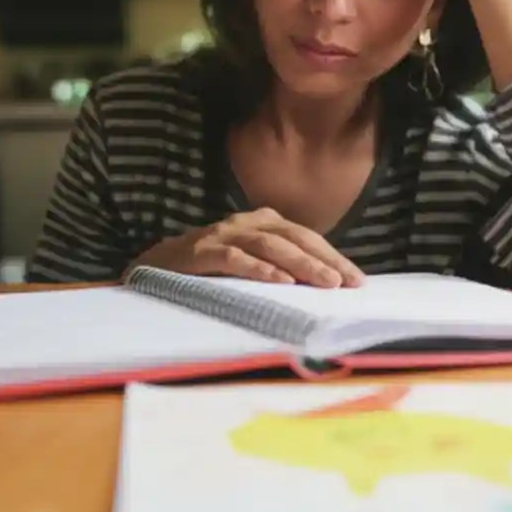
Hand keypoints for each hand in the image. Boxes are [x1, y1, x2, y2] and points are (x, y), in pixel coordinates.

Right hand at [128, 207, 364, 287]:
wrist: (154, 266)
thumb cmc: (210, 269)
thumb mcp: (250, 263)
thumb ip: (281, 268)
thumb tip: (324, 289)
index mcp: (263, 223)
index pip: (306, 238)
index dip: (333, 257)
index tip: (358, 281)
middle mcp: (246, 222)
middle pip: (293, 237)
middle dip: (323, 260)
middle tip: (347, 284)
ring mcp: (223, 234)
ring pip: (269, 244)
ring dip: (300, 264)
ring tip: (324, 283)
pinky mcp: (201, 251)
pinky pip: (234, 257)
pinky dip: (258, 268)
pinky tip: (279, 282)